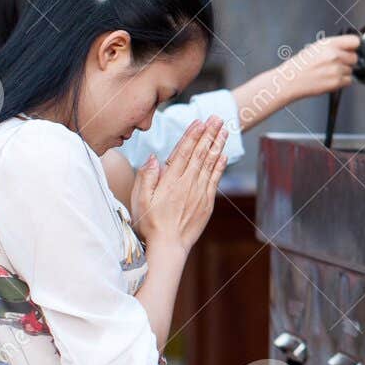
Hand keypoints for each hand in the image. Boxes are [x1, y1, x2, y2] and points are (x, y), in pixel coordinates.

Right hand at [130, 117, 228, 256]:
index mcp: (170, 181)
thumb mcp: (140, 199)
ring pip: (210, 164)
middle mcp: (187, 184)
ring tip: (224, 130)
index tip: (200, 121)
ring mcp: (199, 193)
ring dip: (217, 145)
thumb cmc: (149, 223)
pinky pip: (215, 180)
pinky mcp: (207, 204)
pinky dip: (220, 166)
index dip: (192, 135)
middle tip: (216, 118)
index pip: (183, 152)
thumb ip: (146, 176)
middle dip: (209, 134)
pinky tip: (223, 154)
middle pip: (200, 153)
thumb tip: (153, 157)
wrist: (167, 247)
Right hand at [286, 34, 358, 99]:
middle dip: (348, 61)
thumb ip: (334, 46)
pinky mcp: (336, 82)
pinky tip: (330, 79)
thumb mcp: (316, 47)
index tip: (351, 50)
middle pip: (354, 57)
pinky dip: (342, 82)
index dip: (353, 47)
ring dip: (343, 72)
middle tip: (336, 64)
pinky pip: (348, 81)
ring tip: (329, 72)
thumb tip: (349, 48)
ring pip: (351, 70)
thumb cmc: (301, 64)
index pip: (355, 41)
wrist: (291, 80)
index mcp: (329, 44)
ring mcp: (336, 69)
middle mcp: (334, 55)